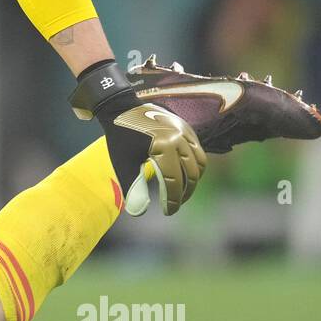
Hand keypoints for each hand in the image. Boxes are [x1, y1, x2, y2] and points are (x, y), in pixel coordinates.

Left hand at [70, 60, 206, 215]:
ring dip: (193, 180)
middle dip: (185, 193)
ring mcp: (185, 130)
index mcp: (163, 147)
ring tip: (180, 191)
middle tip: (174, 205)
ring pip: (200, 162)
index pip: (175, 181)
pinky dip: (194, 164)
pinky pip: (198, 149)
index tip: (168, 212)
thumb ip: (134, 188)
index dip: (173, 201)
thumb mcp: (124, 164)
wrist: (120, 107)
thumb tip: (140, 213)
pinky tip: (183, 173)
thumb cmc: (120, 138)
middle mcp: (179, 138)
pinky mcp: (186, 127)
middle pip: (192, 174)